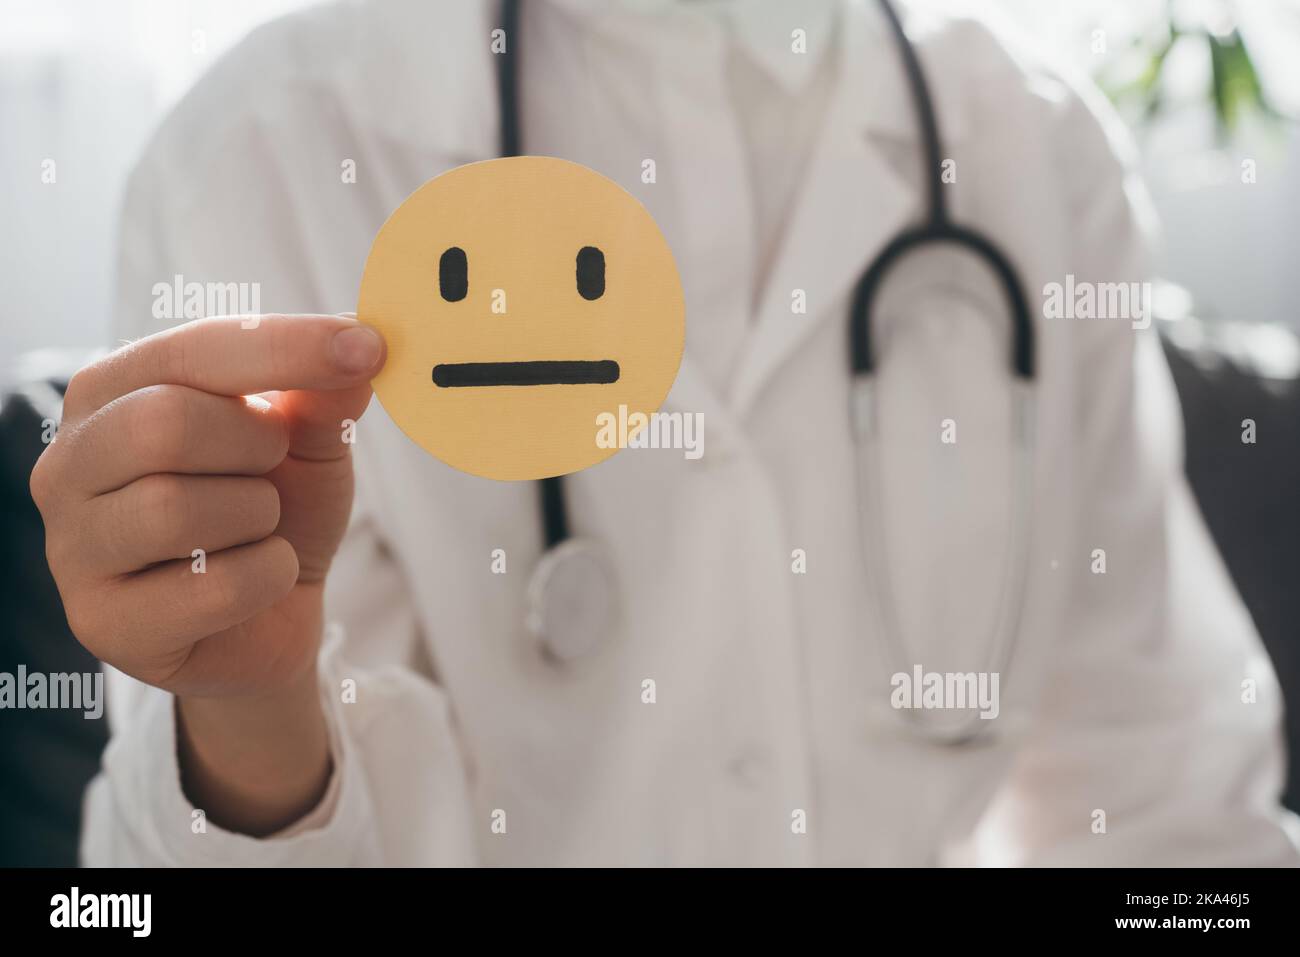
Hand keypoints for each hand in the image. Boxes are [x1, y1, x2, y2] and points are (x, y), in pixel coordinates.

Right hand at [31, 314, 384, 831]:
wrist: (272, 616)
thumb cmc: (275, 513)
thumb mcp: (309, 445)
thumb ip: (322, 397)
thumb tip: (354, 347)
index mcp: (110, 393)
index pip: (191, 350)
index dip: (284, 347)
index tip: (366, 349)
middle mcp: (70, 463)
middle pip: (163, 425)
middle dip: (254, 445)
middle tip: (276, 465)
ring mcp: (73, 548)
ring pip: (173, 509)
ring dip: (256, 516)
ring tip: (259, 526)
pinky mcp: (104, 623)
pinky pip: (211, 589)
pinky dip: (265, 578)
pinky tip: (256, 578)